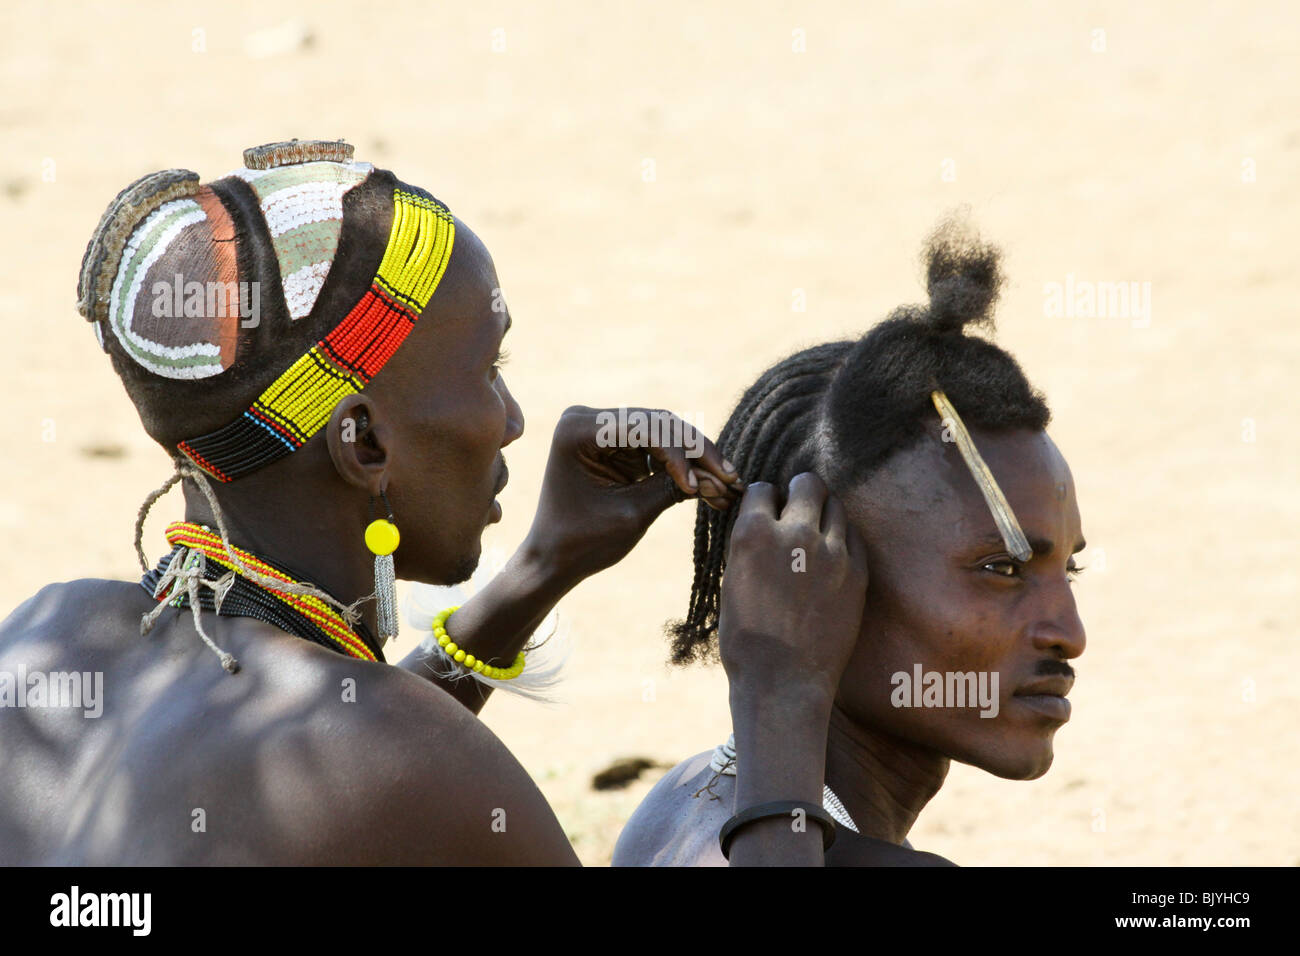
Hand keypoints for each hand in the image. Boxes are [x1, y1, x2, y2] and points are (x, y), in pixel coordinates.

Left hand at [522, 405, 743, 583]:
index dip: (679, 455)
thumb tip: (717, 478)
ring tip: (729, 486)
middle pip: (659, 425)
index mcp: (578, 429)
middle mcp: (588, 419)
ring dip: (697, 461)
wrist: (554, 558)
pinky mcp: (619, 444)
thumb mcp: (630, 515)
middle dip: (698, 454)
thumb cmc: (581, 541)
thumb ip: (670, 489)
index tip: (701, 488)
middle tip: (732, 479)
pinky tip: (713, 488)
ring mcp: (604, 429)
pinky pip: (660, 448)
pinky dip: (684, 468)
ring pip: (666, 435)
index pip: (643, 428)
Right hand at [718, 472, 867, 704]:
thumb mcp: (731, 581)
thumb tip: (761, 521)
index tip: (766, 511)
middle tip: (797, 506)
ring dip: (823, 514)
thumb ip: (749, 544)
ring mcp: (832, 552)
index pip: (763, 488)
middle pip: (809, 483)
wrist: (783, 683)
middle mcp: (795, 534)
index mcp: (753, 533)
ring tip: (815, 535)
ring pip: (836, 505)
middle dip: (800, 491)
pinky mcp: (858, 573)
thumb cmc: (746, 640)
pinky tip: (831, 557)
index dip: (764, 500)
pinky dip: (842, 540)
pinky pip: (853, 536)